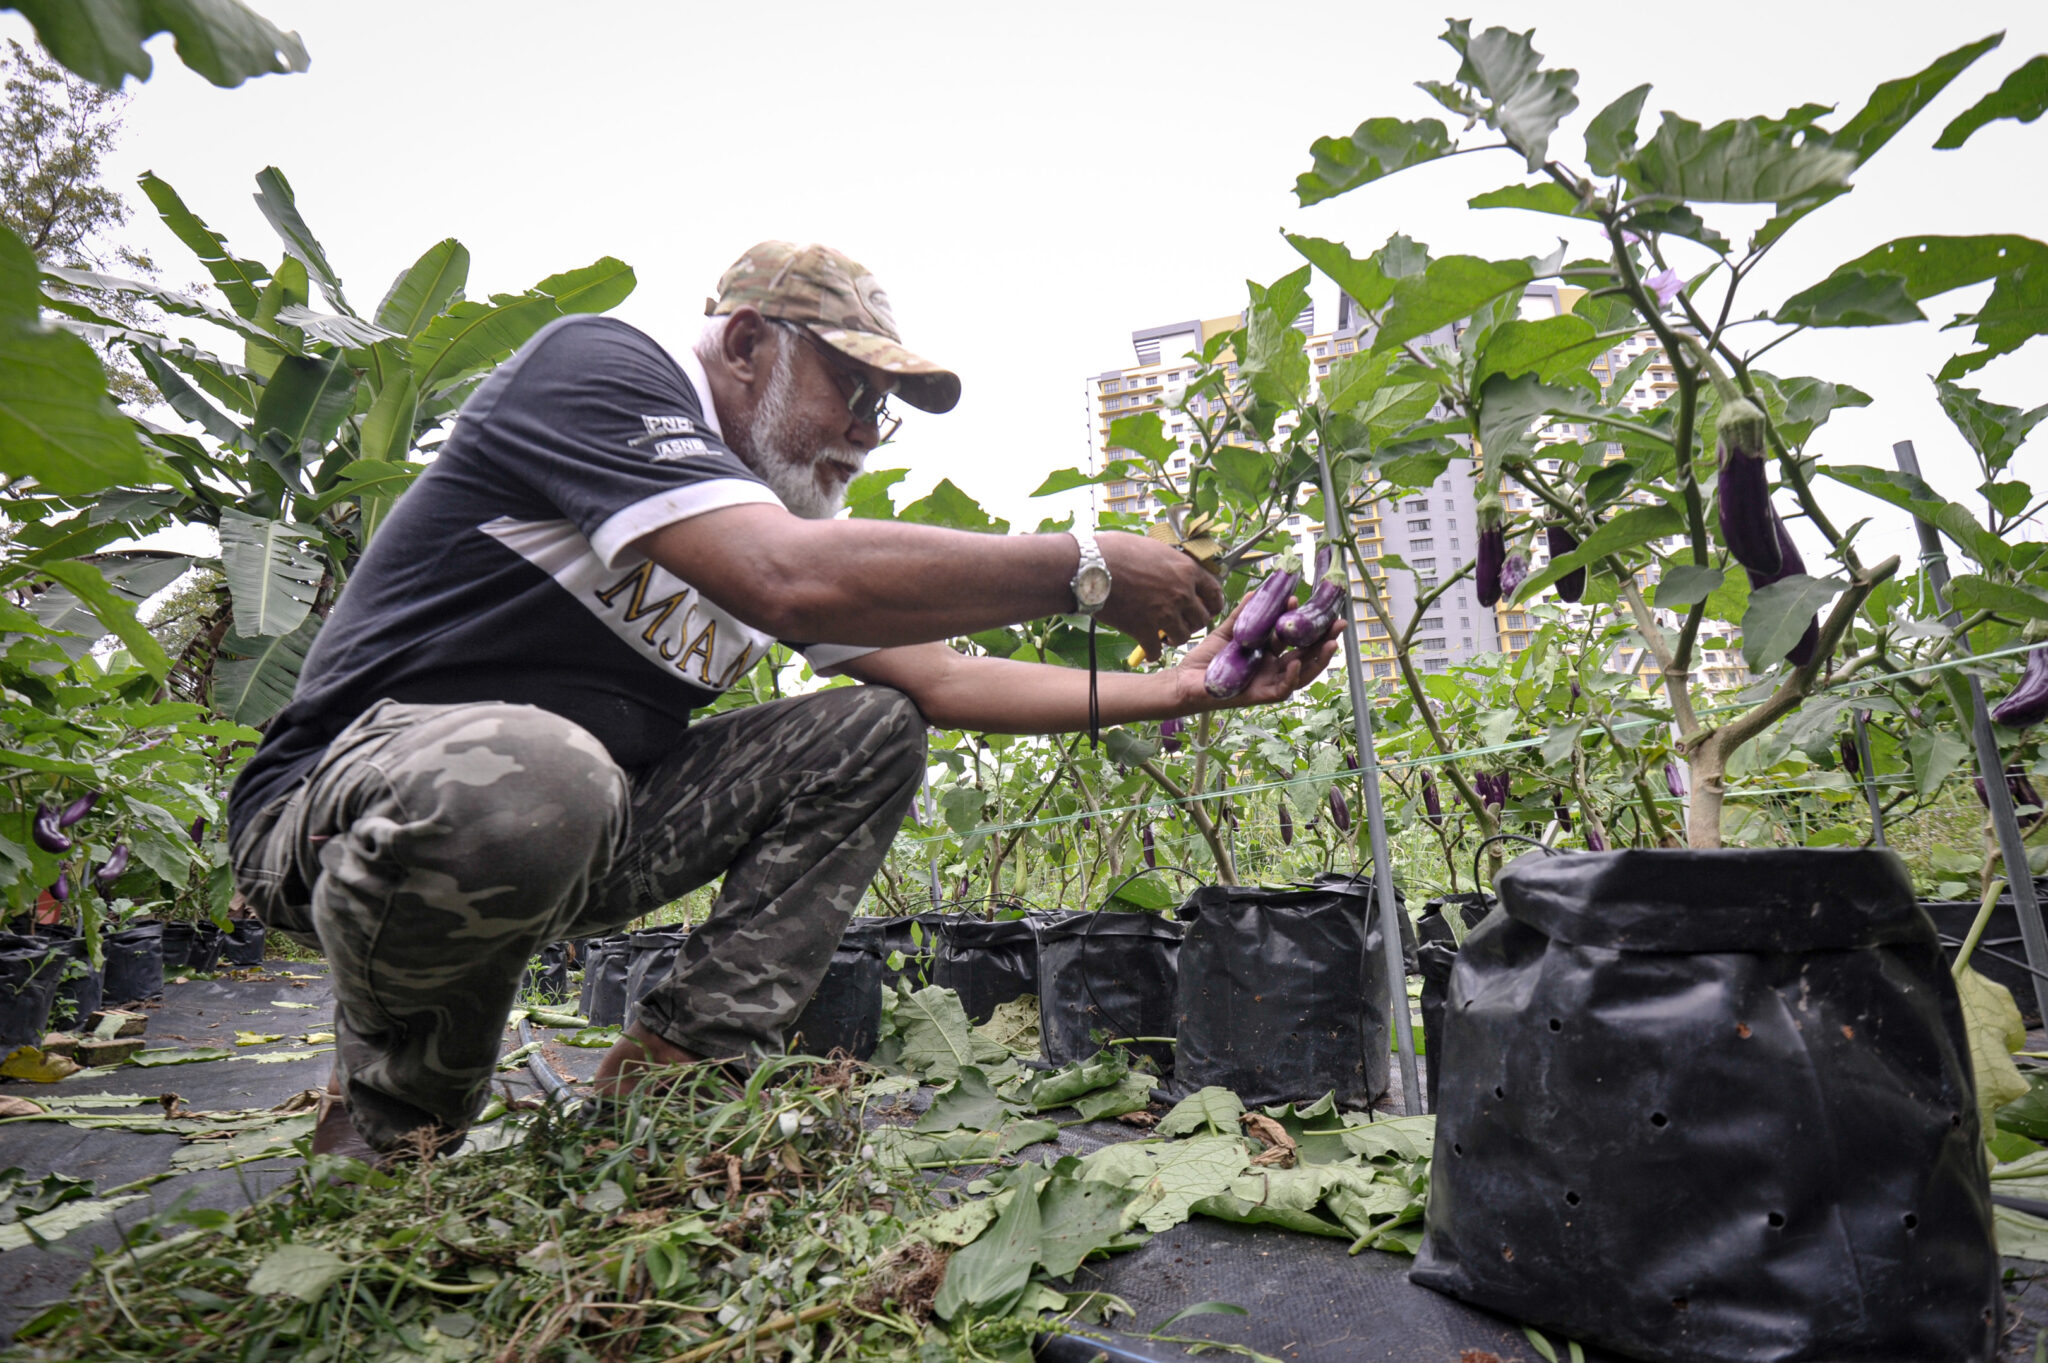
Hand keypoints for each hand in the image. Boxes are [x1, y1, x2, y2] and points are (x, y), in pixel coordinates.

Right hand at [1093, 532, 1223, 658]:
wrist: (1088, 567)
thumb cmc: (1114, 550)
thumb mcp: (1152, 548)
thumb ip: (1170, 563)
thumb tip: (1172, 568)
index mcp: (1186, 570)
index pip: (1215, 593)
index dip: (1212, 604)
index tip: (1206, 609)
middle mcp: (1181, 593)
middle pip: (1202, 619)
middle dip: (1192, 623)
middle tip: (1180, 623)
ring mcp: (1164, 614)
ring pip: (1183, 637)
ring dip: (1175, 638)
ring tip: (1165, 636)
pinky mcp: (1144, 630)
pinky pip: (1157, 651)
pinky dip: (1153, 652)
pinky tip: (1149, 650)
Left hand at [1174, 598, 1343, 710]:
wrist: (1182, 681)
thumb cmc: (1206, 660)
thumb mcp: (1228, 632)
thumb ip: (1244, 614)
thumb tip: (1258, 592)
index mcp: (1270, 655)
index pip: (1297, 640)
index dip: (1311, 626)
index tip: (1322, 608)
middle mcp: (1273, 670)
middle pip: (1307, 656)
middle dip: (1325, 641)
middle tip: (1339, 624)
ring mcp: (1267, 684)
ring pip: (1301, 674)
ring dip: (1317, 660)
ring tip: (1330, 643)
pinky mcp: (1256, 696)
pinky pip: (1280, 690)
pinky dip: (1290, 677)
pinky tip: (1296, 662)